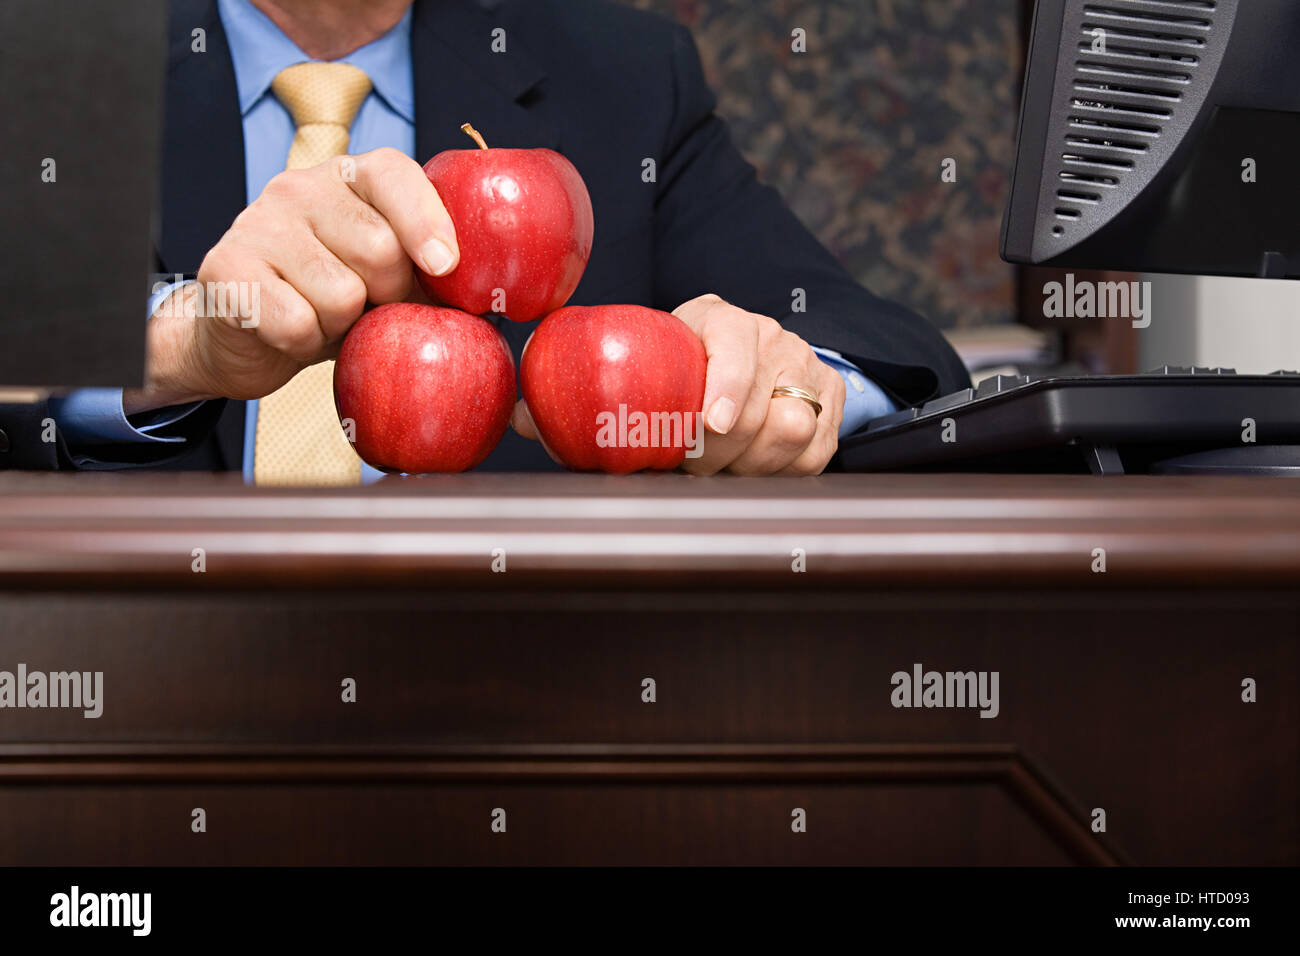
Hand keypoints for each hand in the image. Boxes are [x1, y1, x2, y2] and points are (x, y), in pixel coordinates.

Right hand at [125, 148, 457, 413]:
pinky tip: (290, 330)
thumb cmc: (334, 300)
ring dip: (342, 325)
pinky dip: (303, 343)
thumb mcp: (389, 278)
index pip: (395, 175)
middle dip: (389, 296)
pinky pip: (296, 323)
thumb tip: (496, 297)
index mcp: (351, 177)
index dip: (426, 221)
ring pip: (340, 294)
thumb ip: (432, 271)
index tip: (445, 266)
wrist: (246, 334)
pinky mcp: (225, 267)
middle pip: (379, 249)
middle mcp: (301, 186)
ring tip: (325, 317)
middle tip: (369, 306)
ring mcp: (259, 221)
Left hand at [512, 293, 843, 474]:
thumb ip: (575, 392)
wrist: (749, 362)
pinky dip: (784, 473)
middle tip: (690, 467)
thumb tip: (516, 417)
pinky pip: (818, 454)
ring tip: (717, 470)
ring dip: (750, 466)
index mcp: (719, 319)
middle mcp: (772, 337)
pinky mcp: (833, 405)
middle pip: (762, 407)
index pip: (736, 344)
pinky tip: (753, 473)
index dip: (728, 384)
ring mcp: (807, 369)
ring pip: (794, 432)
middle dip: (722, 453)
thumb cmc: (674, 370)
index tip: (709, 423)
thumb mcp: (636, 366)